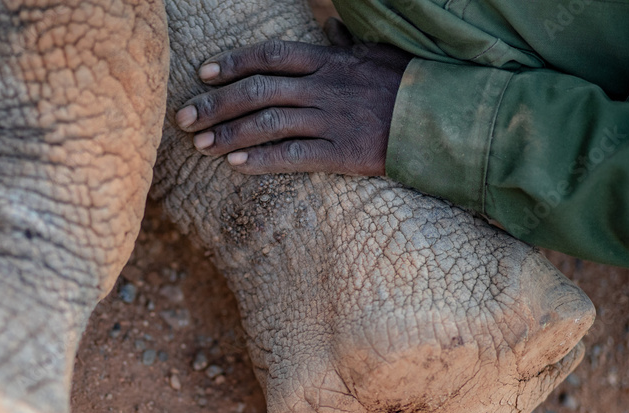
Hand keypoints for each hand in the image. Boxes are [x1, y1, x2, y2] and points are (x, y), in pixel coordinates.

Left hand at [175, 20, 412, 176]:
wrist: (446, 118)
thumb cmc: (410, 83)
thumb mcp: (378, 53)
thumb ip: (346, 44)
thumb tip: (329, 29)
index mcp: (329, 61)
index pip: (270, 55)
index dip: (233, 63)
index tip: (203, 74)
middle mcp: (324, 86)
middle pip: (257, 90)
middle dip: (215, 104)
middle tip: (183, 117)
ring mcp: (332, 119)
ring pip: (268, 123)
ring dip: (229, 135)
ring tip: (198, 146)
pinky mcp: (342, 152)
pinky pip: (295, 156)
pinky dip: (263, 160)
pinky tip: (236, 167)